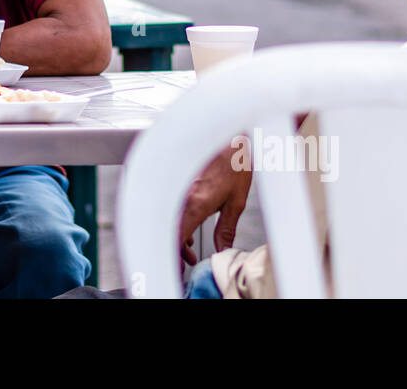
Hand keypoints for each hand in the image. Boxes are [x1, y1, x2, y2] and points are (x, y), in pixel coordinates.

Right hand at [178, 137, 250, 264]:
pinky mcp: (181, 183)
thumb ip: (226, 229)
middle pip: (170, 231)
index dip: (177, 256)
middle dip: (178, 250)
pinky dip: (178, 222)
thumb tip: (222, 248)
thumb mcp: (236, 202)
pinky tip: (189, 228)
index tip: (182, 267)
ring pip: (170, 220)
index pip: (177, 238)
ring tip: (191, 249)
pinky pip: (172, 208)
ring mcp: (179, 189)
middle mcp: (182, 197)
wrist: (231, 139)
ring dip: (178, 237)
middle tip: (189, 261)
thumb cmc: (235, 164)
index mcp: (196, 204)